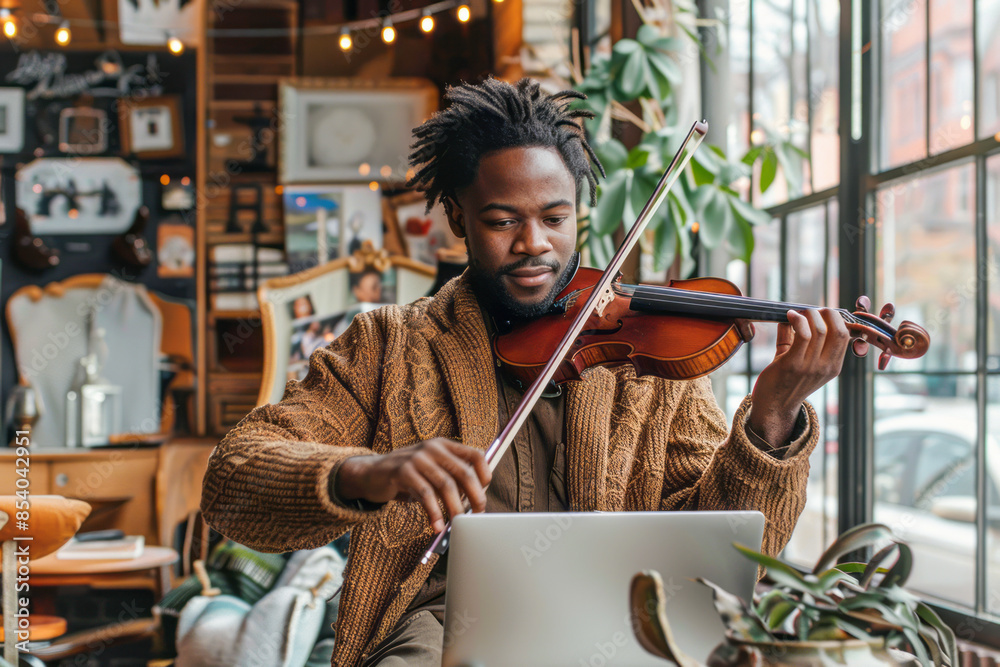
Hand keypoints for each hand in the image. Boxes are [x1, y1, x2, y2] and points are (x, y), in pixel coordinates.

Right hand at [335, 438, 491, 532]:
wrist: (372, 474)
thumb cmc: (408, 477)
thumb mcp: (431, 471)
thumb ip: (451, 478)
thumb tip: (476, 500)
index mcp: (444, 445)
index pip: (475, 455)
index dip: (485, 475)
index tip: (484, 494)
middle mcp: (433, 448)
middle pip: (463, 472)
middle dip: (475, 496)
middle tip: (477, 514)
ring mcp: (417, 458)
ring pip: (446, 485)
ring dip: (454, 508)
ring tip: (456, 524)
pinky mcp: (402, 471)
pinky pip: (425, 494)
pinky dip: (433, 512)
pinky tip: (436, 525)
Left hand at [749, 309, 849, 444]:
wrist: (773, 407)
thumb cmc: (785, 381)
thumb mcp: (800, 360)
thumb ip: (797, 337)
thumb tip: (795, 313)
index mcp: (833, 366)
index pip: (845, 334)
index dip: (834, 317)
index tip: (821, 312)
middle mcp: (826, 367)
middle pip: (837, 329)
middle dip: (825, 313)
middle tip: (810, 311)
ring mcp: (810, 367)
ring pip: (819, 329)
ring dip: (807, 314)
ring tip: (796, 314)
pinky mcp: (792, 365)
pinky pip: (802, 335)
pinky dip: (796, 320)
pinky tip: (788, 317)